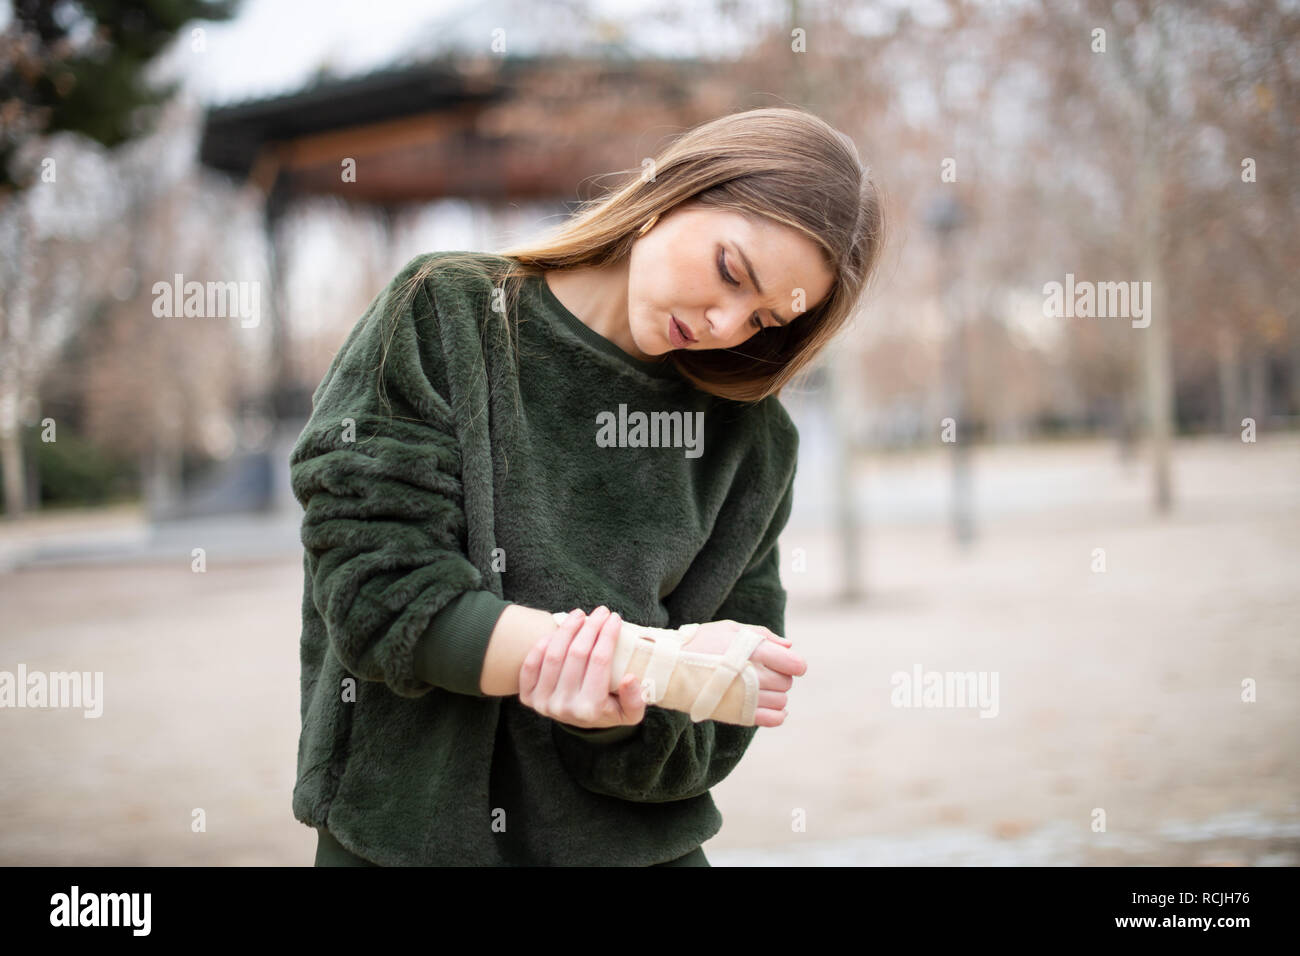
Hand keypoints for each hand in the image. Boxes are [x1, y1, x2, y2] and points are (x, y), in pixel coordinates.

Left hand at [518, 606, 647, 729]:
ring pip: (554, 655)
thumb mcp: (630, 713)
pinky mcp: (528, 696)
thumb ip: (635, 699)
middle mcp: (564, 707)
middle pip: (577, 654)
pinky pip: (530, 665)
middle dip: (591, 627)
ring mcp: (542, 702)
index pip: (600, 662)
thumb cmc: (609, 711)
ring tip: (580, 614)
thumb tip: (629, 678)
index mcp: (590, 710)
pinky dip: (541, 645)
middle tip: (601, 612)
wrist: (581, 724)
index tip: (616, 619)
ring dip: (567, 629)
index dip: (608, 635)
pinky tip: (556, 630)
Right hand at [680, 620, 806, 726]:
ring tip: (757, 688)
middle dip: (780, 677)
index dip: (795, 664)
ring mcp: (747, 697)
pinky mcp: (738, 715)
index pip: (794, 664)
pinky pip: (773, 719)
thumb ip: (762, 635)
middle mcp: (754, 676)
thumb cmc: (701, 644)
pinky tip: (766, 706)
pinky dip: (776, 715)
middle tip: (762, 672)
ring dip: (775, 695)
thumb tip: (789, 646)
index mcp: (755, 652)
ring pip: (781, 701)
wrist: (671, 668)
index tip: (789, 664)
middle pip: (786, 682)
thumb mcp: (730, 629)